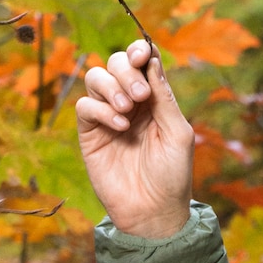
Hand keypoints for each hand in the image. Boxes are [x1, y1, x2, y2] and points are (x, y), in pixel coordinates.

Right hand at [76, 37, 194, 240]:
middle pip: (116, 64)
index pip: (141, 63)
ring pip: (96, 78)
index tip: (142, 53)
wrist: (154, 212)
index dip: (139, 51)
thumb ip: (164, 97)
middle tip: (141, 95)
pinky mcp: (90, 134)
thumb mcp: (178, 133)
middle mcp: (130, 103)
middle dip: (127, 71)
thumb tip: (152, 59)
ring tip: (128, 110)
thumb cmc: (173, 175)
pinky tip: (120, 127)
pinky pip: (85, 106)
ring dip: (112, 87)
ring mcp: (108, 116)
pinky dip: (101, 109)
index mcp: (154, 99)